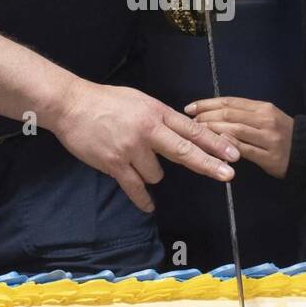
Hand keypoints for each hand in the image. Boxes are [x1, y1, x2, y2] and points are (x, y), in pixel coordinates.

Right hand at [49, 79, 240, 212]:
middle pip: (184, 151)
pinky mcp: (115, 164)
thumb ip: (161, 117)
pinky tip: (150, 206)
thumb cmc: (107, 101)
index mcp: (156, 112)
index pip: (192, 130)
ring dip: (151, 171)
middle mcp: (148, 131)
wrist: (71, 106)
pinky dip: (143, 198)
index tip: (233, 153)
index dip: (215, 142)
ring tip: (132, 156)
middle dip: (209, 164)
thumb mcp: (140, 101)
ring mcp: (131, 149)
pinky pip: (135, 187)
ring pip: (157, 173)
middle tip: (229, 174)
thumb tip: (183, 131)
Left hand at [184, 96, 293, 178]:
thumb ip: (244, 115)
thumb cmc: (280, 134)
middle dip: (206, 117)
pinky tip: (215, 146)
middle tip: (190, 122)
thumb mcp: (265, 118)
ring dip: (212, 131)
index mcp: (263, 107)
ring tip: (197, 134)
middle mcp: (265, 119)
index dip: (207, 103)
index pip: (230, 102)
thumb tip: (213, 113)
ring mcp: (268, 137)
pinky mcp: (269, 156)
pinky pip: (244, 149)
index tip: (190, 108)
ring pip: (235, 130)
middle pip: (230, 114)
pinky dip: (228, 146)